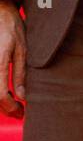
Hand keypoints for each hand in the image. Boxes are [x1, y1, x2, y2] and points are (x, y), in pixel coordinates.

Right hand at [0, 0, 25, 118]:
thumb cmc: (11, 27)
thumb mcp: (22, 49)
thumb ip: (20, 74)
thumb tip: (22, 96)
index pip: (0, 96)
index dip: (10, 108)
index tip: (21, 112)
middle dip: (5, 108)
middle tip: (19, 112)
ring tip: (13, 104)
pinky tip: (5, 93)